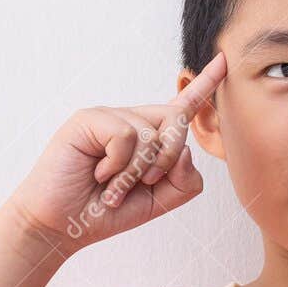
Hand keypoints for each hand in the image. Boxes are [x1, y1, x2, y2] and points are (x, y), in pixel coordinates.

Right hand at [7, 52, 227, 256]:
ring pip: (151, 133)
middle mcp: (131, 121)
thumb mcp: (158, 202)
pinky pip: (125, 135)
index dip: (205, 84)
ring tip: (111, 187)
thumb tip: (186, 150)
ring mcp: (109, 117)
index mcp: (149, 139)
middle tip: (144, 184)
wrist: (62, 225)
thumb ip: (185, 181)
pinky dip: (117, 165)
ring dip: (136, 172)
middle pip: (177, 119)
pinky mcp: (89, 119)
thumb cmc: (105, 212)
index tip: (225, 60)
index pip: (183, 106)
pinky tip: (98, 175)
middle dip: (170, 157)